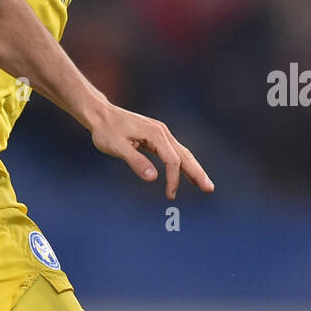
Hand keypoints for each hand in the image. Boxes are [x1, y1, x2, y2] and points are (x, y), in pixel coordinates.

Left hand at [86, 103, 213, 199]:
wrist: (101, 115)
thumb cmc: (106, 131)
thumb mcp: (116, 147)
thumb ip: (135, 161)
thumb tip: (153, 178)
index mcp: (155, 134)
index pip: (172, 160)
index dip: (173, 179)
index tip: (170, 195)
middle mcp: (162, 132)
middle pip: (185, 155)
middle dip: (197, 173)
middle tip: (209, 189)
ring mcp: (160, 134)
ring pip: (182, 153)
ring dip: (193, 169)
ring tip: (204, 185)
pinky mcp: (156, 137)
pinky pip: (173, 152)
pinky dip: (182, 164)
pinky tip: (186, 174)